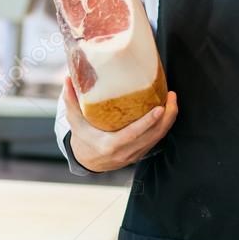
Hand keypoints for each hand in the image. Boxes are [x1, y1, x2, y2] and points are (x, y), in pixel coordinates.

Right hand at [64, 76, 178, 171]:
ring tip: (172, 99)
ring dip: (169, 119)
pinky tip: (167, 109)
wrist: (88, 161)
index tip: (160, 108)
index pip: (134, 134)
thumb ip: (71, 101)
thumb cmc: (83, 138)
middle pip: (153, 136)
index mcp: (110, 145)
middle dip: (167, 117)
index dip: (148, 122)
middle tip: (171, 96)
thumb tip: (67, 78)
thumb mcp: (75, 121)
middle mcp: (125, 152)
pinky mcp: (141, 153)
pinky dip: (164, 125)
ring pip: (158, 138)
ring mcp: (135, 154)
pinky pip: (156, 139)